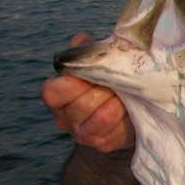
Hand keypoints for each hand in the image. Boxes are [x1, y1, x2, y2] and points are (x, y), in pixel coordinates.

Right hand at [40, 33, 134, 152]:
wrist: (123, 110)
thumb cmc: (105, 79)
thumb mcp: (96, 62)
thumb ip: (87, 50)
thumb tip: (84, 41)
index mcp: (56, 94)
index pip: (52, 92)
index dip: (74, 82)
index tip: (93, 73)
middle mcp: (64, 117)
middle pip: (81, 105)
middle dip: (105, 90)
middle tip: (119, 83)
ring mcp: (82, 134)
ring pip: (101, 118)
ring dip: (118, 104)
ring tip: (126, 95)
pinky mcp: (103, 144)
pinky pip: (116, 132)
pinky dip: (127, 118)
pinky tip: (131, 110)